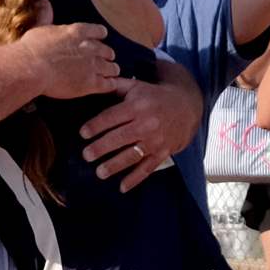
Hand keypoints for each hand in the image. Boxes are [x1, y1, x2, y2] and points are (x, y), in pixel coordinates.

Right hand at [20, 13, 117, 98]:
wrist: (31, 68)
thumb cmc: (32, 48)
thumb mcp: (39, 27)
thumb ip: (46, 16)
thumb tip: (44, 3)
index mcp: (78, 32)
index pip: (98, 31)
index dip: (100, 36)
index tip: (101, 38)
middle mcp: (89, 47)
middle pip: (107, 51)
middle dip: (106, 55)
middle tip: (106, 59)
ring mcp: (92, 66)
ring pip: (111, 68)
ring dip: (111, 69)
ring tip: (112, 73)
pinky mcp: (91, 83)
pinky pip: (110, 84)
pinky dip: (115, 84)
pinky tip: (117, 85)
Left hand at [79, 76, 198, 191]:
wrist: (187, 106)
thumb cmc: (155, 96)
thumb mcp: (137, 86)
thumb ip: (116, 86)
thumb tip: (94, 83)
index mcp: (137, 106)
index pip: (112, 117)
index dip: (96, 126)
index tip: (83, 133)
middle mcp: (146, 124)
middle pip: (119, 137)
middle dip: (101, 148)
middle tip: (86, 155)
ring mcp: (155, 140)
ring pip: (132, 155)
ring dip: (115, 165)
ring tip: (100, 172)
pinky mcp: (163, 152)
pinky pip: (147, 168)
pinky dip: (135, 179)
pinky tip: (122, 187)